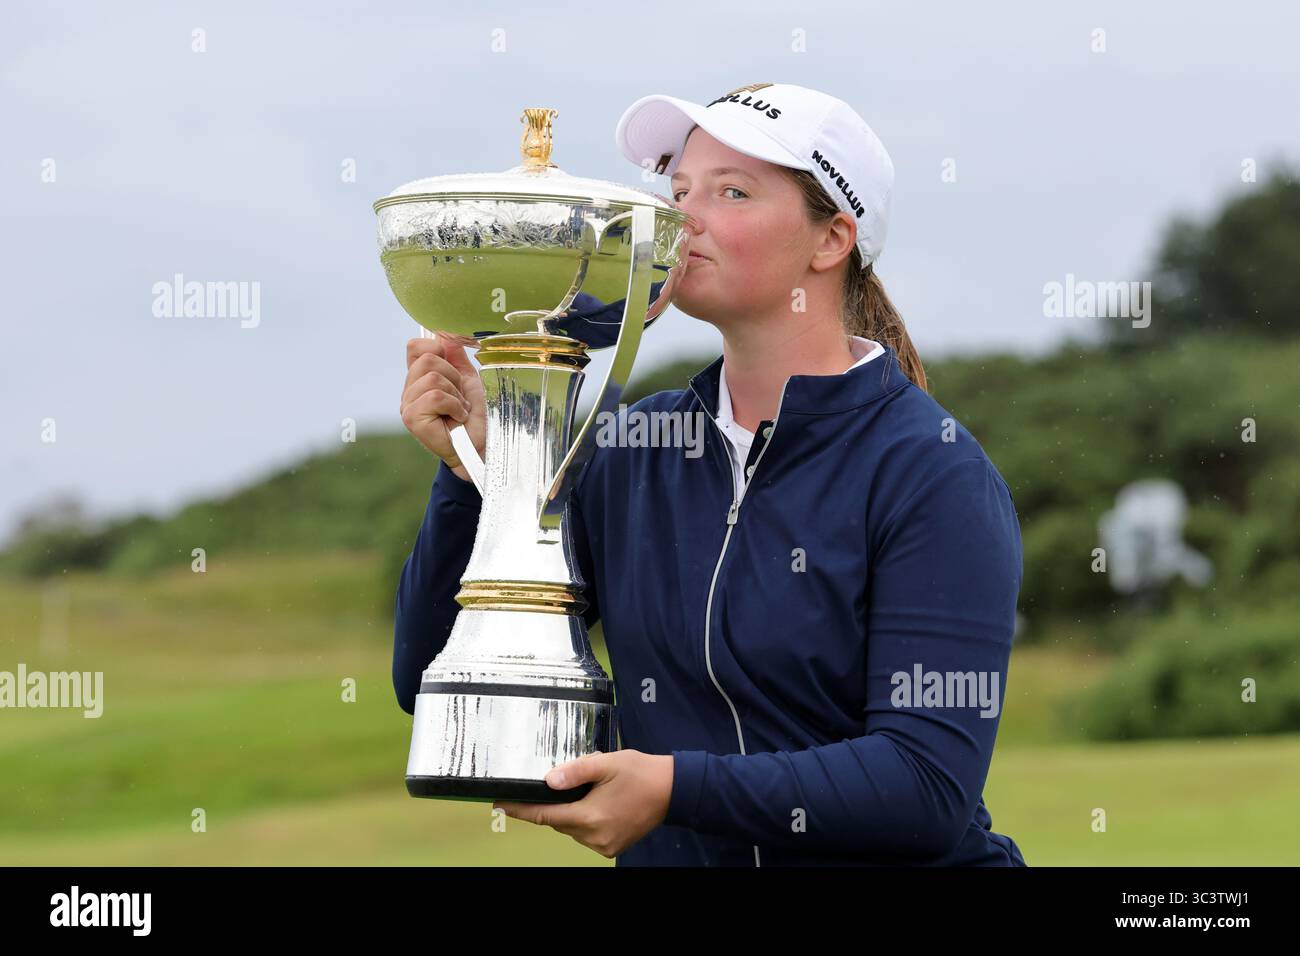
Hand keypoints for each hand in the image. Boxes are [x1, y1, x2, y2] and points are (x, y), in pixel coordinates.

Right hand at [400, 334, 486, 481]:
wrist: (481, 445)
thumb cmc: (475, 415)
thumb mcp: (469, 379)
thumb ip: (456, 357)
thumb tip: (445, 333)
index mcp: (419, 378)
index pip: (415, 347)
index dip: (437, 349)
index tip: (454, 369)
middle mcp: (409, 390)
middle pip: (426, 359)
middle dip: (453, 375)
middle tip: (460, 396)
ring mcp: (408, 404)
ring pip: (433, 378)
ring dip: (455, 394)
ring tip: (460, 408)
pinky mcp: (412, 419)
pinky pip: (435, 396)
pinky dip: (454, 406)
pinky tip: (458, 417)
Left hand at [494, 750, 673, 858]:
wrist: (673, 790)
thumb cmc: (640, 772)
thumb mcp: (606, 763)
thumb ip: (575, 771)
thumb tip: (547, 781)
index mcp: (590, 816)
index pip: (545, 816)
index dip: (520, 810)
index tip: (498, 804)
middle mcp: (594, 836)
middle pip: (559, 821)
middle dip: (555, 804)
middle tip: (562, 781)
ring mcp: (604, 845)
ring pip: (573, 828)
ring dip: (572, 812)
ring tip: (589, 789)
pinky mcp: (613, 847)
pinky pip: (587, 834)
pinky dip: (585, 820)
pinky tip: (597, 802)